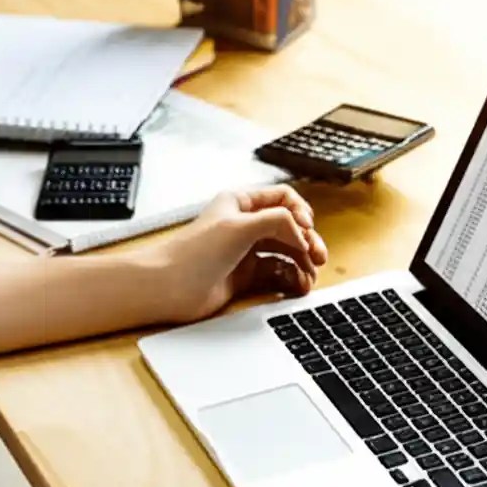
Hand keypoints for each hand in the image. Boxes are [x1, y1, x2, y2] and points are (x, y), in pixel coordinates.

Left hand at [156, 185, 328, 322]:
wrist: (167, 288)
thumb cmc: (192, 253)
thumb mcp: (239, 226)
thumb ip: (277, 221)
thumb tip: (302, 231)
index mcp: (241, 203)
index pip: (283, 199)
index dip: (300, 212)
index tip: (306, 229)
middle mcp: (245, 225)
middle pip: (290, 228)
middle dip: (307, 241)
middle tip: (318, 257)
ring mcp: (246, 251)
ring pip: (286, 252)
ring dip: (302, 262)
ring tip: (310, 276)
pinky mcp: (246, 276)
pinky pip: (278, 273)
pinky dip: (292, 278)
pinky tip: (298, 285)